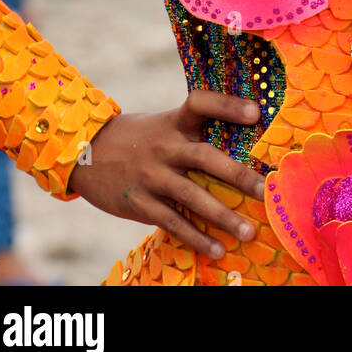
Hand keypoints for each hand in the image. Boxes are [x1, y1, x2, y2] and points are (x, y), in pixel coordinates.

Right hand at [69, 90, 264, 258]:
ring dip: (223, 216)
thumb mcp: (162, 125)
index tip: (256, 113)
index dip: (228, 106)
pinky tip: (217, 249)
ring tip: (249, 232)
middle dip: (238, 175)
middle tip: (265, 191)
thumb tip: (240, 148)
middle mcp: (164, 146)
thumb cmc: (138, 139)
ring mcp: (152, 175)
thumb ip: (192, 134)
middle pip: (205, 157)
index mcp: (173, 121)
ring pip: (192, 196)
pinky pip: (173, 221)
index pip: (201, 103)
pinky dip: (197, 237)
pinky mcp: (140, 202)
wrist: (85, 152)